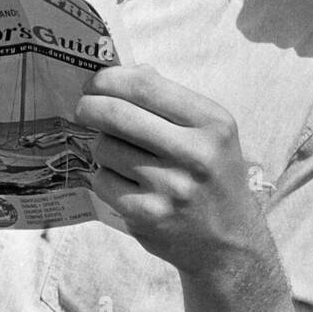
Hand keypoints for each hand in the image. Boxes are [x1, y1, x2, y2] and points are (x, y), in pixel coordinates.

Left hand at [75, 64, 262, 276]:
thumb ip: (170, 99)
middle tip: (84, 107)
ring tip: (119, 152)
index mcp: (212, 124)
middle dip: (89, 105)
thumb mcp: (211, 131)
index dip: (110, 78)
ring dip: (102, 144)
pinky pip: (102, 180)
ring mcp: (170, 187)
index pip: (146, 86)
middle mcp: (194, 154)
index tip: (96, 82)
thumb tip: (123, 71)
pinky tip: (123, 180)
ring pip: (104, 147)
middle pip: (117, 114)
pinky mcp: (147, 215)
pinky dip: (103, 175)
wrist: (228, 240)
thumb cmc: (213, 174)